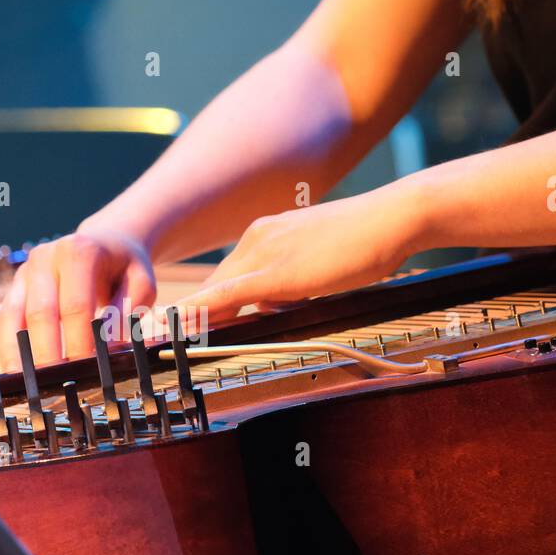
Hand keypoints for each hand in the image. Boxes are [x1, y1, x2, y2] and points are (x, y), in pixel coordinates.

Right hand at [0, 227, 156, 369]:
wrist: (102, 242)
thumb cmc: (122, 268)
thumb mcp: (140, 282)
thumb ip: (127, 312)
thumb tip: (112, 345)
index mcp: (77, 252)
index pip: (75, 304)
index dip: (79, 340)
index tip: (85, 368)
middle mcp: (44, 259)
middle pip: (39, 312)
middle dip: (45, 352)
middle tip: (53, 384)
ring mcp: (22, 275)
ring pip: (9, 317)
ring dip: (14, 354)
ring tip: (24, 384)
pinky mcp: (11, 292)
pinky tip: (5, 373)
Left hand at [176, 187, 422, 321]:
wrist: (392, 217)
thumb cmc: (367, 241)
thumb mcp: (317, 265)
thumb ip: (288, 284)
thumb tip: (270, 306)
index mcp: (267, 235)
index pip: (228, 275)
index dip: (204, 302)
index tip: (181, 320)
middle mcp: (258, 238)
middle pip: (216, 284)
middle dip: (191, 313)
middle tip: (163, 337)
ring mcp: (265, 252)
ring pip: (217, 290)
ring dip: (191, 316)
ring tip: (164, 336)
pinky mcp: (279, 271)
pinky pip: (229, 294)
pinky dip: (203, 310)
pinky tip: (182, 323)